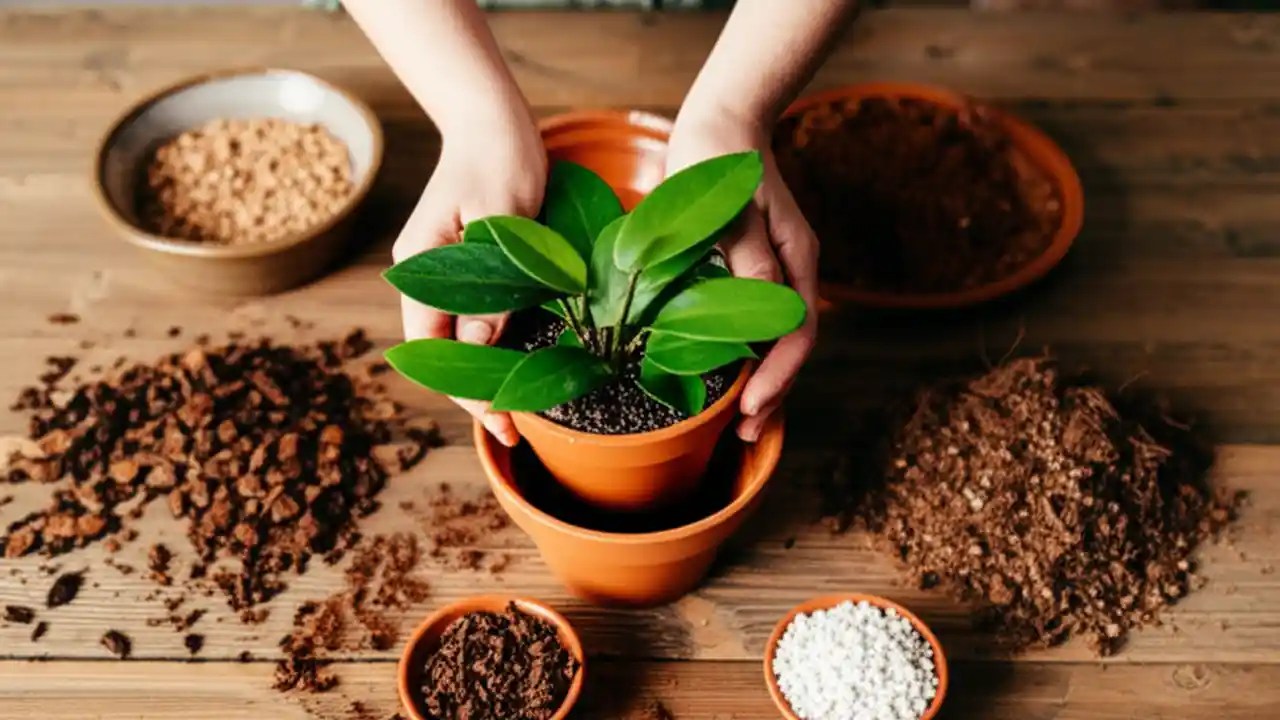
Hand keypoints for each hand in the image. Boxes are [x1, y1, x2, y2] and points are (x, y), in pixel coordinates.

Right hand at [393, 110, 546, 446]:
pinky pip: (477, 320)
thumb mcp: (500, 219)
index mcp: (420, 268)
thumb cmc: (498, 159)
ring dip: (486, 375)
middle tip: (518, 431)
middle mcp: (425, 278)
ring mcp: (444, 275)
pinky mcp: (467, 270)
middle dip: (475, 394)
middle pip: (441, 354)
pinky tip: (524, 366)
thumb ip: (491, 282)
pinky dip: (496, 348)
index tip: (501, 421)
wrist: (492, 121)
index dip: (465, 390)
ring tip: (523, 408)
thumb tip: (479, 345)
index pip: (433, 349)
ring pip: (458, 341)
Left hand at [665, 111, 818, 442]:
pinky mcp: (753, 269)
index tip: (750, 409)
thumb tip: (763, 304)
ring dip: (762, 380)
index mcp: (794, 258)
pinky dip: (748, 355)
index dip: (776, 377)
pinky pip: (757, 322)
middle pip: (791, 345)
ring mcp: (775, 270)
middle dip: (774, 393)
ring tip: (741, 422)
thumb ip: (747, 256)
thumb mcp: (728, 207)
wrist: (720, 121)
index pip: (795, 333)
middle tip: (745, 434)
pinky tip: (731, 376)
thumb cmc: (717, 158)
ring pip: (777, 339)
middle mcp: (792, 270)